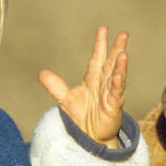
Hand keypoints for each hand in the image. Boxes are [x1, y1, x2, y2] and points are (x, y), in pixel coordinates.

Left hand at [38, 26, 128, 148]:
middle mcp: (103, 84)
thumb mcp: (65, 99)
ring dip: (120, 66)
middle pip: (111, 63)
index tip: (103, 29)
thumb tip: (41, 73)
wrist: (89, 136)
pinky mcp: (113, 107)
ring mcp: (110, 95)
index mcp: (93, 79)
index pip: (97, 58)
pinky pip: (116, 94)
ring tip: (123, 53)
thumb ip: (55, 86)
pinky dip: (118, 84)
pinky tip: (119, 75)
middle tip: (123, 34)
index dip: (100, 44)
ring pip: (116, 77)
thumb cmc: (81, 116)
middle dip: (116, 49)